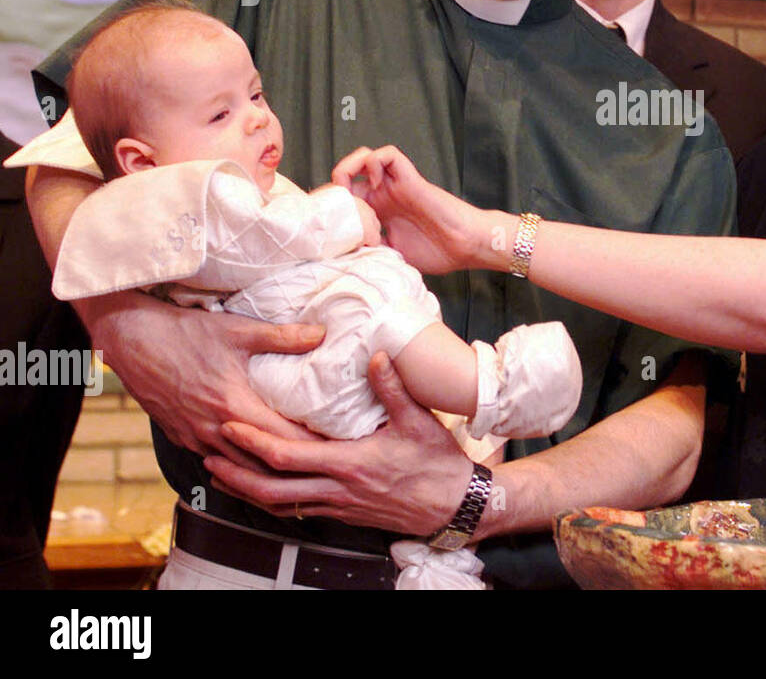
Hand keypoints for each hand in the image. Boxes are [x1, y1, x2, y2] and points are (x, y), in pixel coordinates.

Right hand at [84, 291, 325, 460]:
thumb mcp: (238, 330)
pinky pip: (218, 464)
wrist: (131, 340)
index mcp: (233, 405)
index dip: (314, 446)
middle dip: (297, 467)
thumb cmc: (185, 333)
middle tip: (327, 465)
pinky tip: (258, 466)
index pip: (283, 439)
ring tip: (300, 472)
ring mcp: (194, 438)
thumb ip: (283, 337)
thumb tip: (323, 334)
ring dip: (269, 474)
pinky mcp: (182, 439)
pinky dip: (242, 469)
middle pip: (264, 465)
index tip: (340, 447)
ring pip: (239, 472)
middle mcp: (213, 430)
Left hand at [206, 352, 473, 535]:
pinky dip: (273, 503)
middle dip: (234, 475)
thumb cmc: (437, 463)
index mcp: (348, 464)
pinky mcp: (344, 515)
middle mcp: (336, 490)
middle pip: (270, 489)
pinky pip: (298, 513)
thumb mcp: (418, 420)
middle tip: (207, 458)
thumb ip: (392, 387)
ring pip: (279, 507)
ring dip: (247, 492)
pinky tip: (264, 493)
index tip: (229, 426)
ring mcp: (338, 506)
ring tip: (223, 477)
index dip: (252, 442)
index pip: (286, 456)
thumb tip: (375, 354)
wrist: (454, 505)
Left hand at [331, 146, 488, 273]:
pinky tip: (374, 182)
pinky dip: (374, 161)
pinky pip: (388, 155)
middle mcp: (385, 196)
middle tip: (334, 204)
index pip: (346, 198)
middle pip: (350, 174)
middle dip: (335, 185)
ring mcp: (397, 185)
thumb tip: (344, 253)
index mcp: (379, 213)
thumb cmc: (438, 252)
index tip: (329, 221)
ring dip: (351, 165)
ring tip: (348, 185)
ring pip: (366, 157)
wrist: (464, 246)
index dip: (334, 205)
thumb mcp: (393, 255)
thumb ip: (371, 249)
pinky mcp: (410, 178)